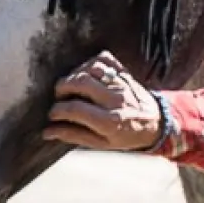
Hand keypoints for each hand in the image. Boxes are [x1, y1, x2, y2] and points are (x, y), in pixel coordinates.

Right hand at [43, 51, 165, 151]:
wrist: (156, 123)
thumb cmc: (126, 136)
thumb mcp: (101, 144)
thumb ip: (75, 136)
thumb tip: (47, 132)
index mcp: (110, 121)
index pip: (76, 108)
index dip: (57, 110)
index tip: (52, 113)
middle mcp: (116, 99)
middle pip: (82, 82)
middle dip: (63, 87)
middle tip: (59, 96)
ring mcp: (121, 83)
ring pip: (92, 68)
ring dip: (76, 74)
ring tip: (71, 85)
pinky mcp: (124, 73)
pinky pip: (105, 58)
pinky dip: (91, 62)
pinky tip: (86, 73)